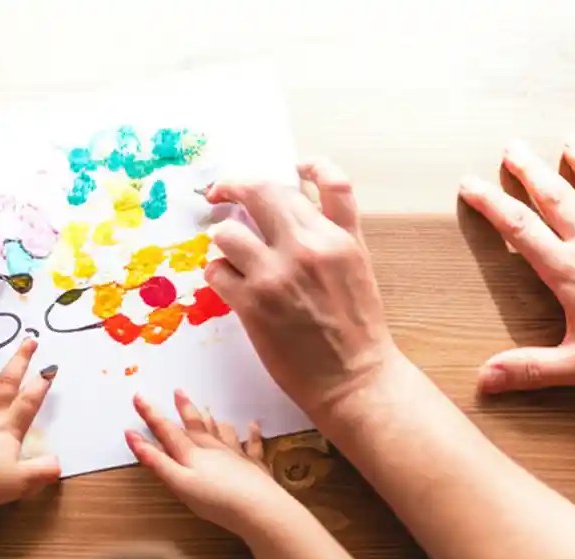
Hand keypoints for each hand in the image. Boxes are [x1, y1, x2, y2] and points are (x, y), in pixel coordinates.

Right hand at [126, 390, 293, 537]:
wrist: (257, 508)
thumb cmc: (215, 499)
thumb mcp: (178, 482)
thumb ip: (156, 460)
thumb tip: (133, 437)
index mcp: (192, 454)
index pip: (167, 430)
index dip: (151, 414)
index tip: (139, 397)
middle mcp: (213, 449)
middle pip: (195, 425)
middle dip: (185, 409)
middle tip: (178, 391)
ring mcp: (235, 455)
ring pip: (222, 432)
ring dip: (213, 420)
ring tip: (209, 409)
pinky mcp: (254, 465)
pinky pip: (252, 445)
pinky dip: (251, 434)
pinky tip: (253, 426)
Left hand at [202, 160, 401, 419]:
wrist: (353, 379)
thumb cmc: (357, 326)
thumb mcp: (358, 265)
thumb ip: (335, 227)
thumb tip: (304, 192)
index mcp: (340, 236)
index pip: (324, 177)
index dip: (307, 163)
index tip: (290, 165)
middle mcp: (308, 247)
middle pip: (260, 192)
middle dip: (232, 186)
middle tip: (220, 192)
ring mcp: (277, 274)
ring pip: (227, 232)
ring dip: (224, 241)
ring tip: (233, 256)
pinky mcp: (253, 303)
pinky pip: (216, 270)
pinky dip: (218, 274)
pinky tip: (230, 284)